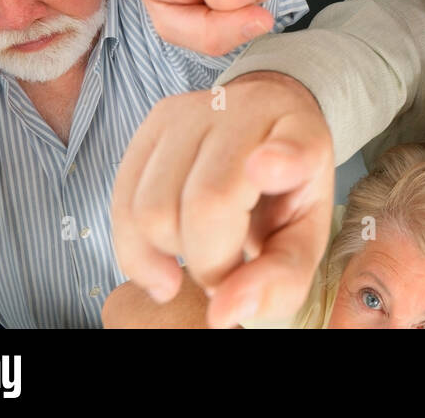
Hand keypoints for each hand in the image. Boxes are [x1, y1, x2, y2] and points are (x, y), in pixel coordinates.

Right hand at [110, 71, 333, 328]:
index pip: (292, 146)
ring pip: (151, 207)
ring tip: (200, 252)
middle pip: (205, 202)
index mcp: (302, 135)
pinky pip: (122, 202)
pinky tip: (164, 259)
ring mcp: (192, 111)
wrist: (265, 131)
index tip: (265, 168)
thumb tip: (224, 313)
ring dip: (170, 254)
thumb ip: (280, 279)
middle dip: (209, 263)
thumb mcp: (302, 235)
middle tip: (226, 272)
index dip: (280, 160)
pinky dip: (136, 249)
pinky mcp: (153, 124)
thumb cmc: (285, 190)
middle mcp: (246, 112)